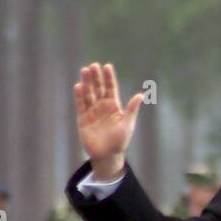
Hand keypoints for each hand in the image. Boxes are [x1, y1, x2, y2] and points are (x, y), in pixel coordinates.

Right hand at [74, 62, 143, 181]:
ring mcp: (91, 112)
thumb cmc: (120, 141)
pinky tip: (79, 86)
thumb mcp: (128, 124)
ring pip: (88, 94)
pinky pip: (80, 105)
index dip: (109, 78)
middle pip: (98, 88)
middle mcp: (102, 106)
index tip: (107, 66)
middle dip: (96, 77)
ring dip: (87, 83)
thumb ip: (132, 109)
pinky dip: (79, 96)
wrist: (107, 155)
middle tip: (93, 65)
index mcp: (113, 106)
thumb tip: (141, 95)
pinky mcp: (83, 119)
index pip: (110, 88)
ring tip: (85, 71)